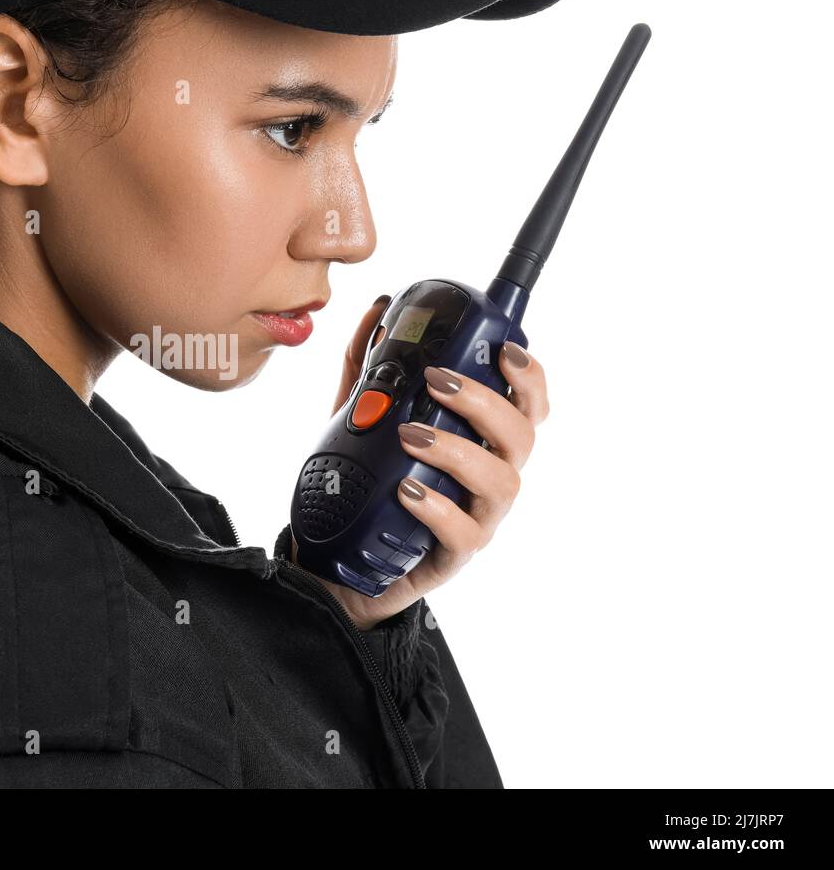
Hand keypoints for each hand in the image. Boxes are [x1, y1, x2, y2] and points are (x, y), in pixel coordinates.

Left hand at [290, 293, 549, 629]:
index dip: (530, 376)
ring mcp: (478, 518)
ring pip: (500, 481)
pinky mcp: (452, 556)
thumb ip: (371, 368)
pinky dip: (437, 507)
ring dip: (458, 450)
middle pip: (521, 435)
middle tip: (438, 382)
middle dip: (485, 402)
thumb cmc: (369, 484)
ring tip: (409, 434)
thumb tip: (378, 307)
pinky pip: (461, 532)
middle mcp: (491, 476)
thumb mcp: (365, 418)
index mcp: (482, 442)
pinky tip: (407, 489)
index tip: (506, 349)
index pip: (528, 404)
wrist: (338, 562)